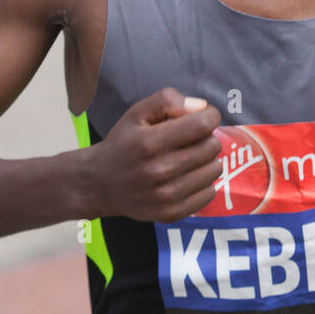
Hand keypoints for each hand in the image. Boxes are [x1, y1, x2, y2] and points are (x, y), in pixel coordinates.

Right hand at [79, 88, 221, 222]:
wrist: (100, 184)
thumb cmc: (123, 143)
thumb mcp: (136, 113)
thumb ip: (167, 101)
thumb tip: (201, 107)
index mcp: (150, 142)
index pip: (203, 125)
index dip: (210, 116)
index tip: (203, 117)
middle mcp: (159, 170)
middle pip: (211, 147)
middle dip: (206, 137)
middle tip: (189, 140)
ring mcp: (166, 196)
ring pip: (214, 170)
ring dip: (206, 161)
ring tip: (187, 158)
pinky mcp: (172, 213)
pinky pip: (210, 193)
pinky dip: (203, 183)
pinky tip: (186, 176)